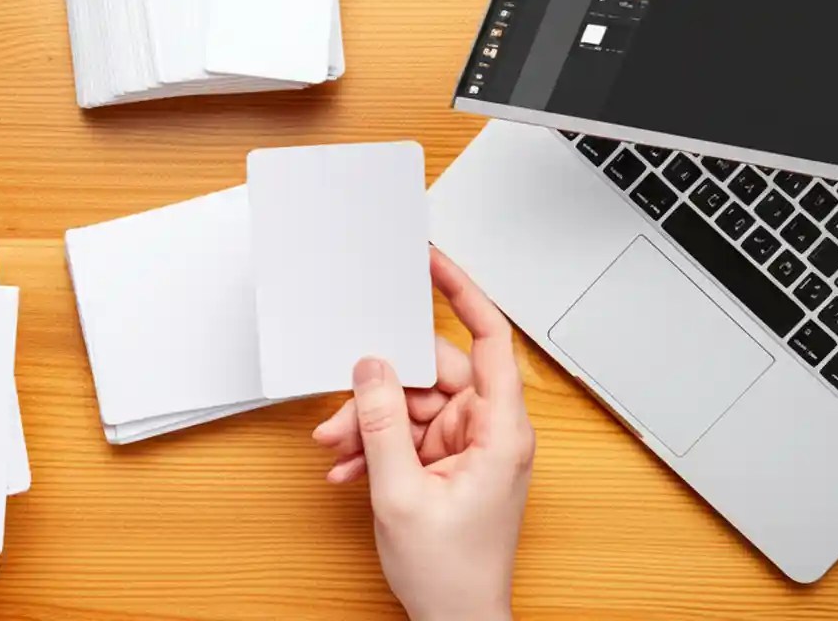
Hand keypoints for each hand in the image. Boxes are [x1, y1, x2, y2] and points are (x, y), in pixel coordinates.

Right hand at [313, 249, 534, 620]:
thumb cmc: (452, 572)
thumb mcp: (401, 492)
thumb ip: (382, 422)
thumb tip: (370, 366)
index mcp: (499, 430)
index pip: (489, 340)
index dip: (463, 294)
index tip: (433, 264)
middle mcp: (488, 429)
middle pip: (429, 375)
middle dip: (378, 391)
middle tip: (340, 412)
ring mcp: (467, 445)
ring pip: (409, 404)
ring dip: (368, 424)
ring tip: (338, 450)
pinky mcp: (447, 460)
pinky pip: (406, 432)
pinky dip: (375, 445)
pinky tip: (350, 468)